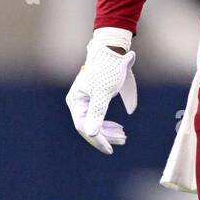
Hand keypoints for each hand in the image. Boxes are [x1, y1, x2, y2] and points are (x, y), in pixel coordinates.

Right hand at [66, 36, 136, 153]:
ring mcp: (86, 99)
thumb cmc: (108, 69)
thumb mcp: (104, 93)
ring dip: (108, 130)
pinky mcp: (95, 97)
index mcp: (76, 101)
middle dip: (106, 135)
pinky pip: (99, 115)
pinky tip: (118, 127)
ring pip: (95, 121)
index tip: (111, 149)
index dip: (98, 140)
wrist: (112, 50)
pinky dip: (108, 123)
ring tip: (123, 136)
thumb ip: (97, 113)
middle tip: (123, 140)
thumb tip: (92, 133)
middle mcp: (78, 102)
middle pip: (89, 126)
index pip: (84, 127)